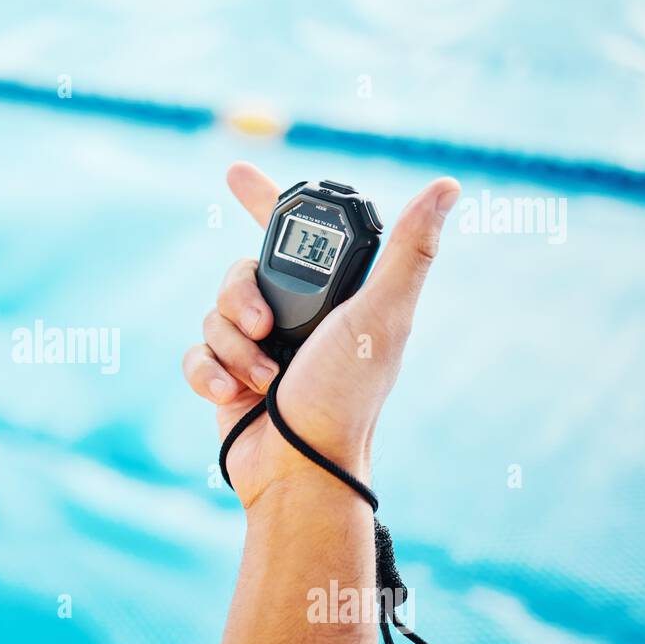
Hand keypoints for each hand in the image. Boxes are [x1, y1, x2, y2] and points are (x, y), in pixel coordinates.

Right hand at [183, 163, 460, 507]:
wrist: (299, 470)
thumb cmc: (345, 396)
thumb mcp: (381, 315)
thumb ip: (408, 250)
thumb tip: (448, 186)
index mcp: (333, 299)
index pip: (295, 237)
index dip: (263, 201)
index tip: (234, 173)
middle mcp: (294, 320)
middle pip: (242, 272)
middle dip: (242, 296)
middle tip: (266, 324)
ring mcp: (257, 350)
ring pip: (214, 313)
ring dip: (234, 346)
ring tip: (263, 378)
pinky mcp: (226, 380)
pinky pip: (196, 353)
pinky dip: (208, 372)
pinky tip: (229, 395)